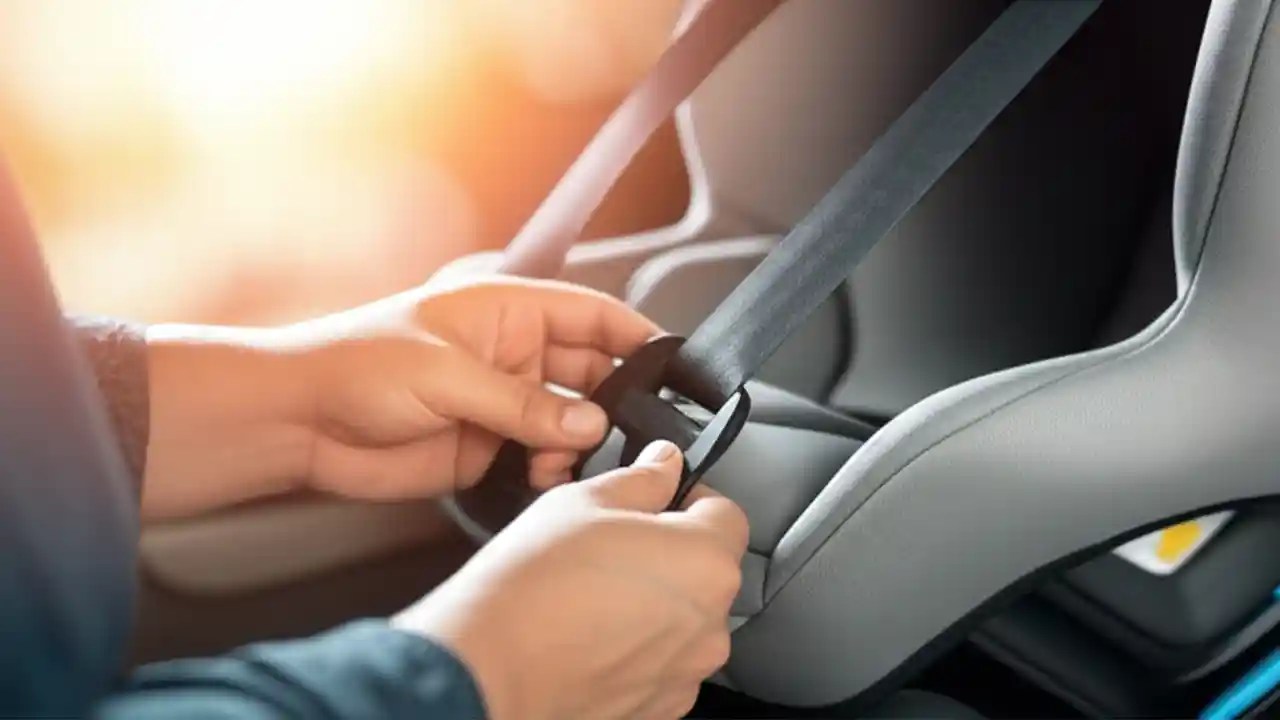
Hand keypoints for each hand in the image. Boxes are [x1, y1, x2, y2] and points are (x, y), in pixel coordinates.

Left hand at [142, 275, 658, 519]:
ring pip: (570, 421)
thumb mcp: (447, 373)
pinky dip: (552, 469)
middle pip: (589, 372)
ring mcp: (501, 403)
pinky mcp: (487, 448)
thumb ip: (523, 403)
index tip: (669, 362)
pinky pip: (540, 458)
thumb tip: (588, 423)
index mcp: (507, 311)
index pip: (591, 315)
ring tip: (570, 457)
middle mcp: (512, 355)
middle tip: (628, 429)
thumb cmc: (355, 365)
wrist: (299, 421)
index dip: (633, 335)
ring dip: (581, 441)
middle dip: (612, 400)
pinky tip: (542, 475)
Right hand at [393, 441, 749, 719]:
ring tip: (594, 595)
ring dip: (655, 605)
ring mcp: (685, 673)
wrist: (490, 671)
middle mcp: (709, 625)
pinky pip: (661, 664)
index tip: (657, 499)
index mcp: (705, 562)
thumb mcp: (584, 502)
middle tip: (612, 546)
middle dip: (670, 554)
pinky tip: (590, 635)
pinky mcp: (658, 709)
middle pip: (706, 571)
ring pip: (684, 621)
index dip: (690, 499)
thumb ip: (641, 479)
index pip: (726, 514)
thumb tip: (664, 464)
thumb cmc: (533, 586)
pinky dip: (637, 649)